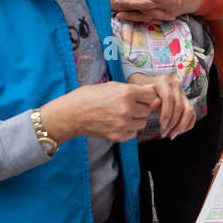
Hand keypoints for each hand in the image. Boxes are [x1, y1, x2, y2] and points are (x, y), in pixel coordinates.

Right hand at [39, 81, 157, 143]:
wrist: (71, 114)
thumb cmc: (89, 96)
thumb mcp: (111, 85)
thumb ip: (133, 88)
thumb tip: (152, 89)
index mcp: (126, 93)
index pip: (151, 95)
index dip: (146, 95)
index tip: (140, 96)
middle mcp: (127, 108)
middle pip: (148, 109)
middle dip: (141, 107)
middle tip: (128, 105)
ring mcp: (123, 124)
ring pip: (142, 122)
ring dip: (136, 119)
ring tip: (123, 114)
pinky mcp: (118, 136)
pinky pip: (133, 133)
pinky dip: (129, 129)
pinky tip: (119, 123)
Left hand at [129, 73, 195, 138]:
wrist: (146, 86)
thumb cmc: (142, 92)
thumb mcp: (142, 94)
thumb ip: (148, 99)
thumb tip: (155, 105)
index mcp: (164, 81)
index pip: (169, 98)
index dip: (166, 113)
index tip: (162, 125)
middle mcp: (176, 86)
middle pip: (180, 106)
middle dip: (172, 123)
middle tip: (164, 133)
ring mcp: (182, 93)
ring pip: (189, 111)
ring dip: (181, 126)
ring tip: (171, 135)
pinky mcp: (186, 101)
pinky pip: (192, 115)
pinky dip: (187, 125)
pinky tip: (177, 132)